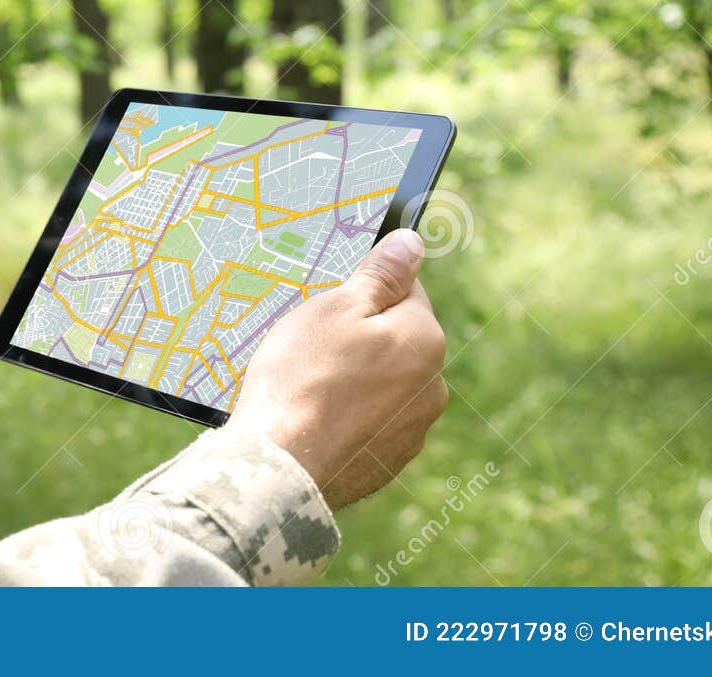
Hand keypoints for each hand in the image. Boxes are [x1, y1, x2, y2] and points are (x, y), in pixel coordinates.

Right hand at [230, 229, 448, 509]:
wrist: (279, 467)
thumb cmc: (302, 376)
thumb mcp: (336, 307)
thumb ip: (380, 274)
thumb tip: (412, 243)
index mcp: (424, 340)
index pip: (406, 292)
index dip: (364, 291)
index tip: (328, 305)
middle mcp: (432, 388)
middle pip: (396, 342)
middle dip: (360, 338)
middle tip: (310, 346)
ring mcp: (411, 432)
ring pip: (383, 385)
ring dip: (354, 379)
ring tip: (306, 386)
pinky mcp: (386, 465)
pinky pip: (369, 425)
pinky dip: (346, 417)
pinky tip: (311, 418)